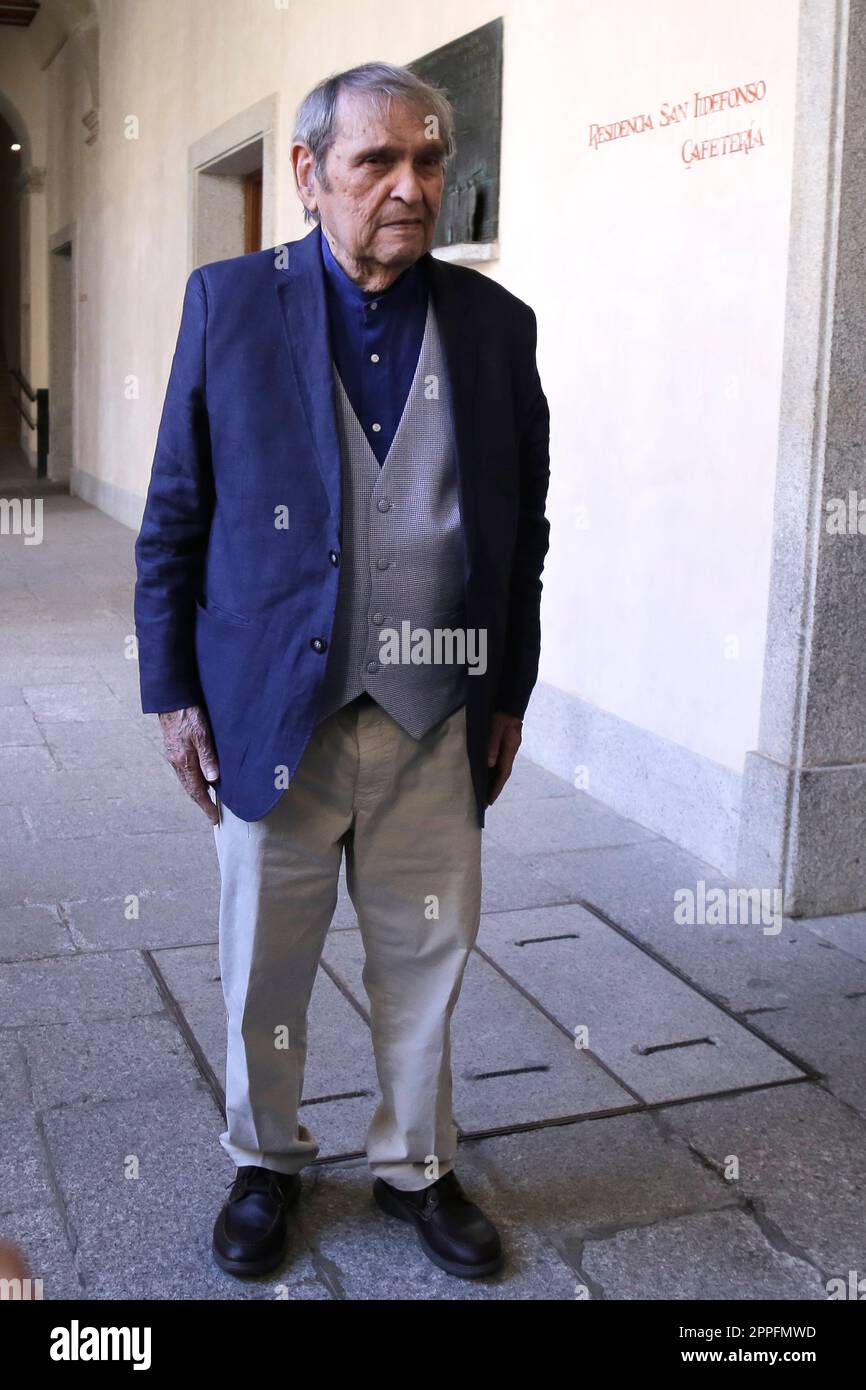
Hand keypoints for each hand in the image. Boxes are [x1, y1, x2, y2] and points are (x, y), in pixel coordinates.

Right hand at [158, 704, 219, 823]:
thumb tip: (213, 781)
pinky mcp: (174, 750)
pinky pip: (185, 771)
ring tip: (209, 801)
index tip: (214, 818)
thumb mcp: (202, 735)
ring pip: (187, 780)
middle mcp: (177, 762)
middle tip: (212, 814)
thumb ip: (208, 757)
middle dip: (202, 803)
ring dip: (198, 792)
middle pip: (190, 789)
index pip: (196, 791)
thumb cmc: (188, 714)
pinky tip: (201, 779)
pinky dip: (194, 780)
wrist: (171, 700)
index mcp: (184, 761)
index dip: (206, 806)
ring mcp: (174, 756)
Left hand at [486, 709, 521, 805]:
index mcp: (510, 748)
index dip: (496, 788)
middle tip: (484, 801)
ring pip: (500, 765)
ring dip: (493, 778)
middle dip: (494, 786)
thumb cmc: (502, 712)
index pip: (503, 773)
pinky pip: (497, 758)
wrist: (509, 699)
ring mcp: (508, 745)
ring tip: (482, 789)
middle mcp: (510, 749)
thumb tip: (489, 764)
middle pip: (502, 772)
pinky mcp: (504, 740)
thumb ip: (492, 744)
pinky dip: (492, 767)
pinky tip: (485, 770)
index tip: (489, 801)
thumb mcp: (496, 727)